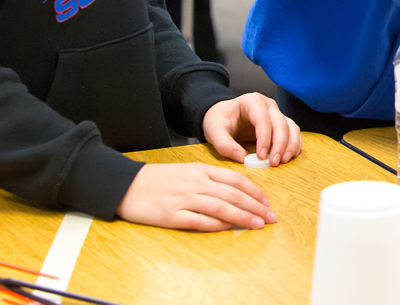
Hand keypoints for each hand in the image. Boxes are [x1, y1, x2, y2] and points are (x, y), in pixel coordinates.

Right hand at [117, 161, 277, 230]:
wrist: (128, 185)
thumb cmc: (158, 179)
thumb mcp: (187, 171)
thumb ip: (209, 179)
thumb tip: (233, 193)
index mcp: (200, 170)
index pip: (235, 179)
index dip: (254, 191)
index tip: (266, 202)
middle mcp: (196, 183)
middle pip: (233, 194)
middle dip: (256, 206)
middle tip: (271, 217)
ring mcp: (184, 199)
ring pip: (221, 207)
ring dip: (243, 216)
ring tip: (258, 224)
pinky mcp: (172, 215)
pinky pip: (199, 220)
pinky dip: (216, 224)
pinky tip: (229, 228)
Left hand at [202, 93, 302, 167]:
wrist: (222, 116)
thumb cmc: (219, 120)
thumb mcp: (214, 130)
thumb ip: (224, 144)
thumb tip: (242, 158)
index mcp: (252, 101)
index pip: (263, 120)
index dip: (265, 139)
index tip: (261, 157)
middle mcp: (268, 105)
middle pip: (281, 124)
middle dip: (280, 145)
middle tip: (274, 163)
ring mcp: (276, 113)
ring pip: (291, 128)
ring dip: (290, 145)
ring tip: (283, 161)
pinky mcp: (280, 123)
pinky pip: (293, 132)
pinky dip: (294, 145)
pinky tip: (288, 157)